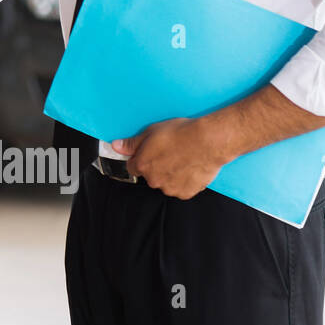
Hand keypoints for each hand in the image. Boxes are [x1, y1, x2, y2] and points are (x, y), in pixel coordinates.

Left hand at [112, 117, 226, 198]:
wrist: (208, 142)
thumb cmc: (181, 134)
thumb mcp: (151, 131)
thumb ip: (132, 143)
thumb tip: (116, 146)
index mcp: (142, 165)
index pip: (133, 167)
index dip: (141, 159)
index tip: (150, 154)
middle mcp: (154, 180)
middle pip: (150, 176)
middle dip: (157, 167)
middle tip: (170, 154)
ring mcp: (170, 188)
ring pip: (166, 183)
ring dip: (171, 175)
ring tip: (182, 160)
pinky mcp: (186, 193)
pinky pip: (181, 189)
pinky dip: (184, 181)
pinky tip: (190, 168)